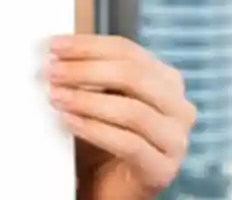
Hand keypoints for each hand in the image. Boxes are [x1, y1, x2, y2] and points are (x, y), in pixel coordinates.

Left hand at [45, 35, 195, 196]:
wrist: (111, 186)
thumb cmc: (104, 138)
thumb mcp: (100, 97)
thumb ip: (89, 73)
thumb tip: (56, 52)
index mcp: (166, 81)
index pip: (128, 51)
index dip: (89, 46)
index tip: (55, 45)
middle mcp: (178, 107)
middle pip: (133, 76)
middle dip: (86, 70)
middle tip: (53, 71)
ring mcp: (175, 140)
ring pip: (132, 110)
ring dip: (87, 100)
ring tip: (56, 96)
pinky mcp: (162, 169)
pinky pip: (128, 144)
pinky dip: (94, 129)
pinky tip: (69, 121)